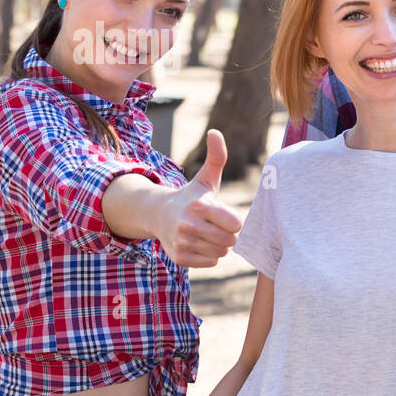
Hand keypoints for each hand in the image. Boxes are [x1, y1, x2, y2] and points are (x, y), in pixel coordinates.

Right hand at [158, 129, 241, 266]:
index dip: (233, 220)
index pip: (235, 224)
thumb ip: (217, 157)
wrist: (160, 215)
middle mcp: (188, 225)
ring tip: (206, 233)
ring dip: (219, 245)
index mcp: (199, 205)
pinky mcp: (179, 258)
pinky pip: (211, 263)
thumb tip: (215, 132)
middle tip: (215, 225)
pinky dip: (209, 256)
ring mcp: (182, 242)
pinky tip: (199, 243)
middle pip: (230, 240)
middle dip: (227, 234)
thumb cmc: (192, 196)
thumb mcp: (206, 178)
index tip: (222, 214)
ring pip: (221, 252)